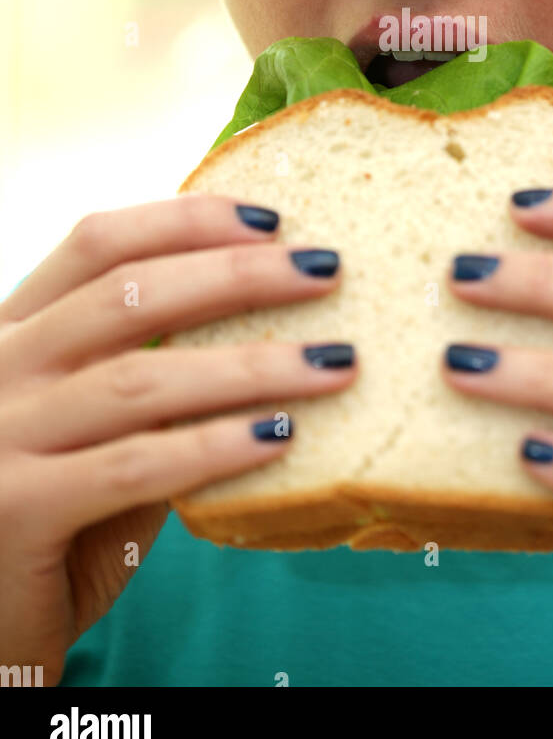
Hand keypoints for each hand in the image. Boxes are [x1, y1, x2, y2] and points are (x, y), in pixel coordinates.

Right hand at [0, 194, 355, 685]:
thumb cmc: (60, 518)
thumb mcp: (97, 427)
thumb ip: (153, 373)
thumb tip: (277, 321)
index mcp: (16, 329)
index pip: (98, 242)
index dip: (186, 220)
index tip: (272, 220)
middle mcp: (0, 369)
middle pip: (128, 294)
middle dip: (237, 274)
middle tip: (325, 269)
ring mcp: (1, 437)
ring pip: (140, 379)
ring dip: (250, 365)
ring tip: (333, 361)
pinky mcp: (18, 509)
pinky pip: (134, 467)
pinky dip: (215, 447)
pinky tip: (281, 437)